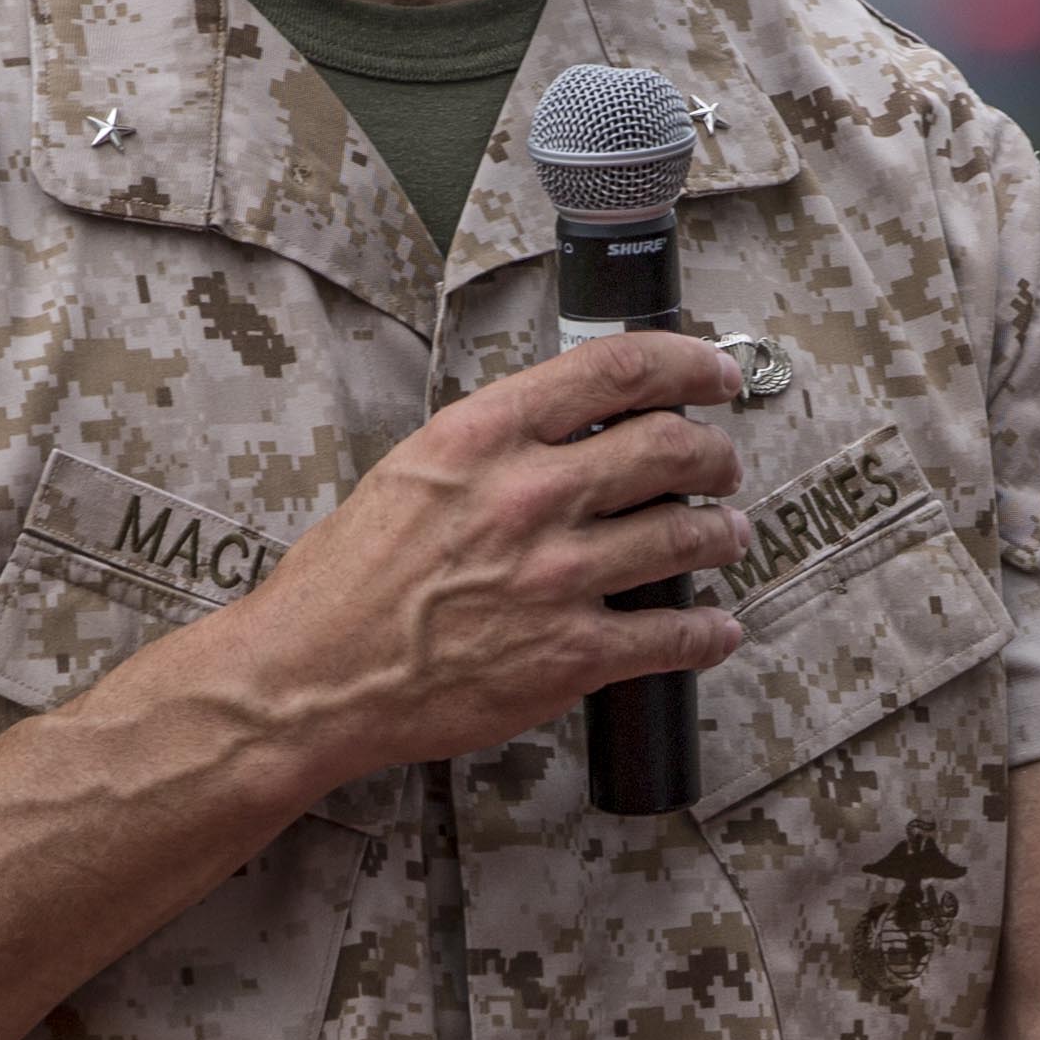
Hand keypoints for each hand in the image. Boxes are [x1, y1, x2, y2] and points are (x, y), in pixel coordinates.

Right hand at [232, 333, 751, 780]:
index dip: (689, 365)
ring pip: (686, 537)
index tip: (716, 375)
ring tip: (724, 534)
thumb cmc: (349, 577)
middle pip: (672, 448)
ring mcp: (556, 578)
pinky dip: (708, 632)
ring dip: (721, 533)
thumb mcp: (414, 469)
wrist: (315, 674)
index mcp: (486, 435)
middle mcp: (530, 496)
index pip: (619, 370)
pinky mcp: (569, 655)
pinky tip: (715, 629)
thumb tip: (574, 425)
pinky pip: (672, 636)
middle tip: (722, 465)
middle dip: (715, 455)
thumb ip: (496, 442)